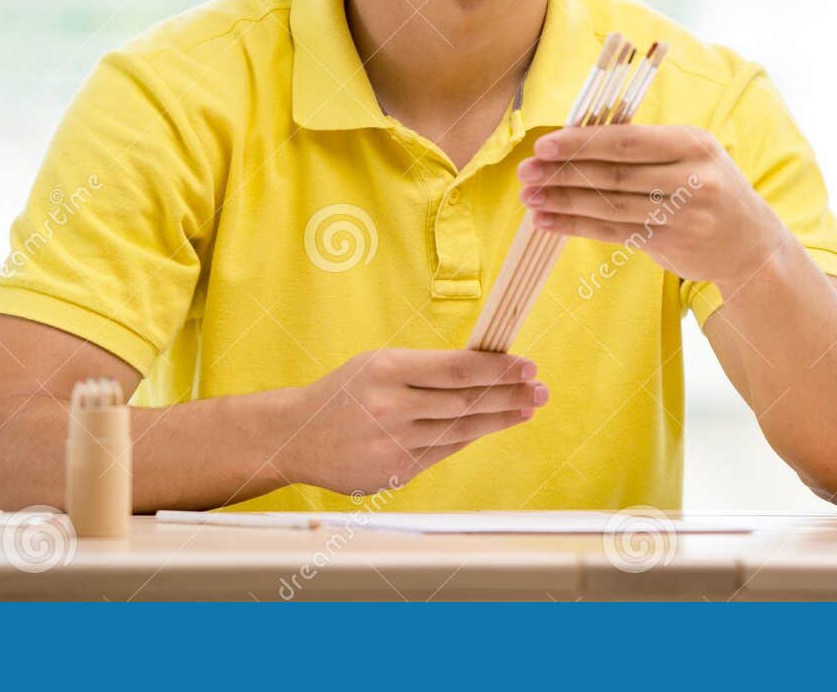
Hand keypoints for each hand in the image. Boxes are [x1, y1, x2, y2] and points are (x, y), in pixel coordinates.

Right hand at [282, 349, 548, 494]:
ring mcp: (393, 444)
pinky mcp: (395, 472)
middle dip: (509, 395)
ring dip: (499, 419)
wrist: (296, 436)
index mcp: (386, 370)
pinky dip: (470, 437)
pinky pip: (443, 451)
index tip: (526, 365)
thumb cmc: (343, 392)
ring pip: (460, 430)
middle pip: (465, 402)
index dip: (496, 369)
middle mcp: (390, 407)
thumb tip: (484, 366)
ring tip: (527, 407)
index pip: (456, 369)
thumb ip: (426, 368)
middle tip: (541, 388)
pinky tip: (491, 427)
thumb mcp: (377, 364)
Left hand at [516, 123, 783, 288]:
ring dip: (563, 202)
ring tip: (529, 197)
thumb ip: (642, 145)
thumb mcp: (690, 154)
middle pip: (615, 174)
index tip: (544, 144)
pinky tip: (548, 221)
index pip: (628, 140)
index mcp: (693, 143)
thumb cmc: (707, 186)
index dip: (582, 142)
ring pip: (610, 207)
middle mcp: (693, 178)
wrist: (751, 243)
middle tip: (526, 171)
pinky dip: (576, 226)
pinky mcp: (672, 245)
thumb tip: (573, 138)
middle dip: (564, 173)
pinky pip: (614, 233)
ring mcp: (685, 215)